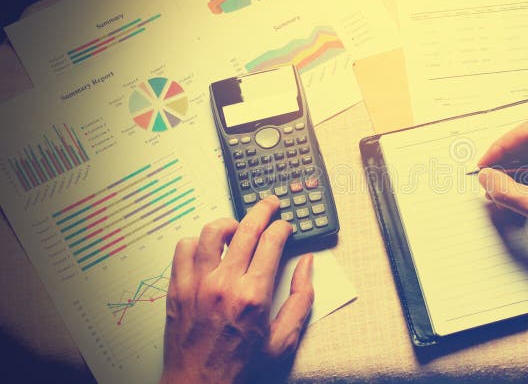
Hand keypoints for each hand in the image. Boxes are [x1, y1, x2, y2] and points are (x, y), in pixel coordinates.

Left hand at [160, 196, 313, 383]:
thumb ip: (301, 299)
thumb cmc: (239, 365)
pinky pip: (183, 249)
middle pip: (245, 229)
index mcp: (253, 296)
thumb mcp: (284, 339)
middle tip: (269, 204)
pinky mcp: (177, 288)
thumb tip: (307, 266)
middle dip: (262, 210)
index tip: (286, 226)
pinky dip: (196, 242)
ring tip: (237, 225)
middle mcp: (224, 284)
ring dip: (228, 223)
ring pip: (210, 232)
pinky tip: (207, 249)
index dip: (282, 227)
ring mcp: (197, 284)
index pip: (271, 242)